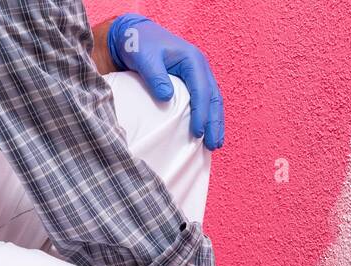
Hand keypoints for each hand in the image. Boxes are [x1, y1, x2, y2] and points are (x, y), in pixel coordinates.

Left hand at [107, 14, 224, 148]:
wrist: (134, 34)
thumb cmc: (140, 45)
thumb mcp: (145, 58)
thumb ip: (156, 77)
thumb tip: (167, 97)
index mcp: (192, 60)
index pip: (201, 91)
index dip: (201, 113)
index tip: (198, 133)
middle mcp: (200, 67)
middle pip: (213, 98)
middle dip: (215, 123)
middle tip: (213, 145)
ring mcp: (199, 74)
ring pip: (213, 100)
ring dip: (215, 122)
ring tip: (215, 144)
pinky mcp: (192, 81)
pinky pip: (206, 100)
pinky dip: (209, 117)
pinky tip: (208, 132)